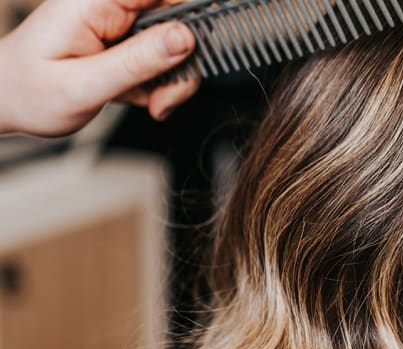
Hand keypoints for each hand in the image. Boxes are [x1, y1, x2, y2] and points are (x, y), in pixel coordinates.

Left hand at [0, 0, 199, 136]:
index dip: (193, 12)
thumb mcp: (84, 86)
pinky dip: (163, 81)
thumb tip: (184, 37)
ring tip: (152, 102)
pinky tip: (142, 96)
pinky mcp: (126, 37)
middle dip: (183, 62)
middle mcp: (110, 5)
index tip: (201, 44)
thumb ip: (136, 62)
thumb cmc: (28, 91)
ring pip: (178, 41)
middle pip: (179, 18)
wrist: (6, 100)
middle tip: (164, 96)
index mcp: (94, 2)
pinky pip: (165, 54)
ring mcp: (119, 21)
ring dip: (174, 77)